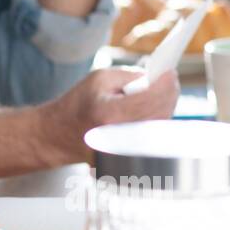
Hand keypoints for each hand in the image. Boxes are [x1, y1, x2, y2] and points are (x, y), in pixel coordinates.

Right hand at [38, 66, 180, 165]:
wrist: (59, 134)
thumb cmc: (77, 104)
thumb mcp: (99, 78)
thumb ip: (129, 76)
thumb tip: (156, 78)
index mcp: (110, 114)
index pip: (150, 98)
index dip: (165, 84)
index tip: (170, 72)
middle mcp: (120, 136)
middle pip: (161, 112)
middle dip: (168, 93)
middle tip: (168, 79)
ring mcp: (126, 150)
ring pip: (161, 125)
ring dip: (165, 105)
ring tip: (159, 92)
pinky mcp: (130, 156)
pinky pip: (154, 135)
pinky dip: (157, 118)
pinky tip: (151, 108)